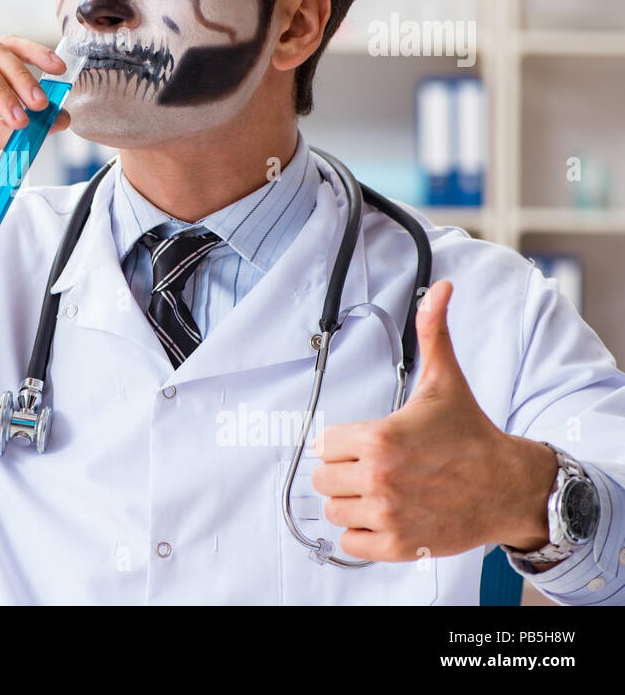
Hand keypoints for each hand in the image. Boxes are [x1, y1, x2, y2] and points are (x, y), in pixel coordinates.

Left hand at [311, 280, 558, 562]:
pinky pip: (351, 545)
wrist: (509, 486)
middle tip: (373, 468)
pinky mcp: (398, 545)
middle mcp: (379, 478)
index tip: (366, 443)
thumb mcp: (444, 381)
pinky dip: (362, 536)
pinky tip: (384, 517)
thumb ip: (431, 332)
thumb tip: (439, 287)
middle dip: (344, 473)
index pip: (324, 444)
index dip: (343, 443)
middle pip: (323, 479)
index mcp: (379, 438)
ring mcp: (388, 514)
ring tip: (379, 492)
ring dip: (351, 504)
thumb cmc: (470, 433)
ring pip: (334, 512)